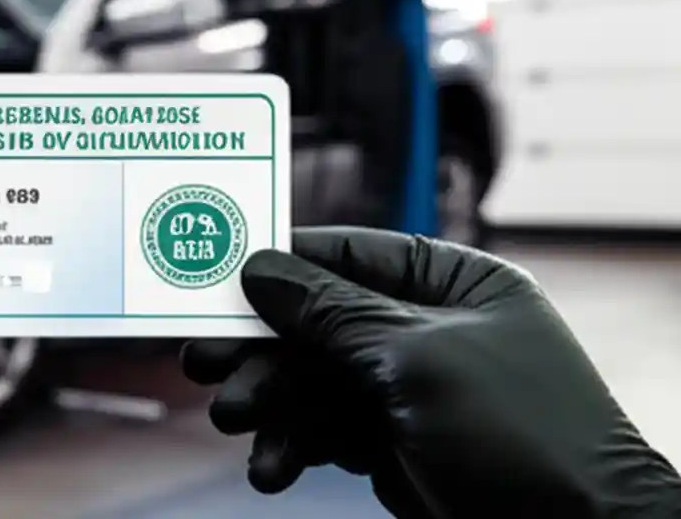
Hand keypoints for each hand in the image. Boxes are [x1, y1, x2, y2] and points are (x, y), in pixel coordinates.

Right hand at [183, 227, 680, 517]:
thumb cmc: (521, 430)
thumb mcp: (416, 356)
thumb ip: (331, 311)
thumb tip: (259, 267)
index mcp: (454, 284)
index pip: (352, 255)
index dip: (283, 265)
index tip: (218, 276)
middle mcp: (426, 329)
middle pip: (318, 322)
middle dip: (262, 346)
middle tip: (200, 359)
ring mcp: (407, 389)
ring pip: (312, 380)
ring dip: (268, 401)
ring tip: (231, 419)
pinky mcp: (391, 442)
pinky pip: (323, 429)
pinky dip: (292, 446)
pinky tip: (269, 467)